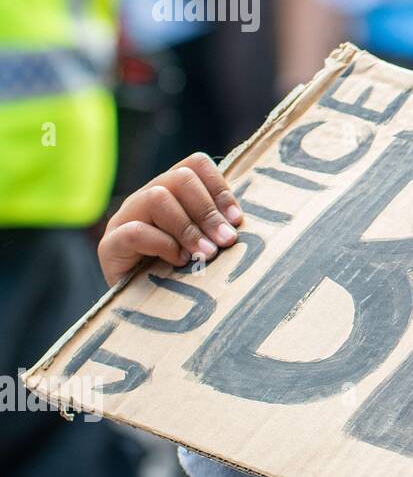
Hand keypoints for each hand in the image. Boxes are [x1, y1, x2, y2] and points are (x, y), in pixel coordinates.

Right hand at [98, 152, 242, 285]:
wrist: (144, 311)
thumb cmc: (185, 273)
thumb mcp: (206, 244)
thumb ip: (219, 227)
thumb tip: (239, 224)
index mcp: (172, 190)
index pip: (195, 165)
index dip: (219, 188)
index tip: (236, 220)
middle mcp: (146, 197)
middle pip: (179, 178)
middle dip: (208, 211)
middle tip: (226, 241)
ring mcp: (125, 218)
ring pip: (157, 198)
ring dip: (188, 228)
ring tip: (205, 254)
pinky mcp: (110, 244)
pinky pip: (135, 231)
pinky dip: (163, 245)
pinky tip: (178, 261)